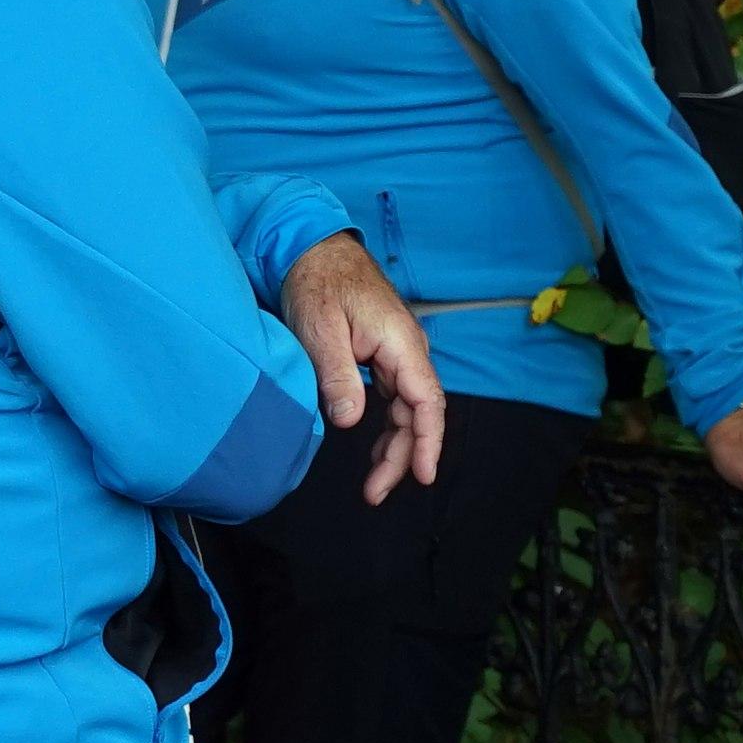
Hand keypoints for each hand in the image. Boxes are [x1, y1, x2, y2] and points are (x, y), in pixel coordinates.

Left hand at [280, 235, 445, 499]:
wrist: (314, 249)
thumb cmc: (317, 282)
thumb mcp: (319, 329)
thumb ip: (336, 375)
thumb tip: (348, 422)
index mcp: (401, 344)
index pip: (427, 402)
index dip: (428, 442)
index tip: (423, 476)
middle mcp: (407, 352)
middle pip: (419, 413)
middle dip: (405, 456)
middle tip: (375, 493)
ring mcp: (397, 355)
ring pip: (408, 410)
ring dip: (397, 446)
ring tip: (374, 482)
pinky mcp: (382, 356)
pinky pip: (395, 399)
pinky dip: (389, 427)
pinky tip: (376, 447)